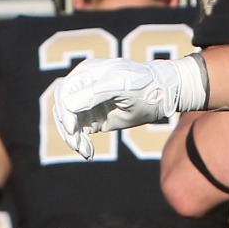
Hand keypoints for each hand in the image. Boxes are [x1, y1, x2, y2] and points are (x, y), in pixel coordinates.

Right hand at [52, 54, 207, 157]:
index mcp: (87, 74)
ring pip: (71, 124)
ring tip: (86, 153)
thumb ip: (95, 93)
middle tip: (77, 146)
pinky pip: (81, 132)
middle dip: (68, 130)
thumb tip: (67, 105)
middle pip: (64, 110)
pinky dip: (82, 142)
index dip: (65, 113)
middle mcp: (84, 88)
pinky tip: (89, 153)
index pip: (64, 94)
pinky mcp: (96, 118)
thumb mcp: (122, 86)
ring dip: (74, 139)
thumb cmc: (145, 85)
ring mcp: (89, 104)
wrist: (164, 94)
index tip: (73, 130)